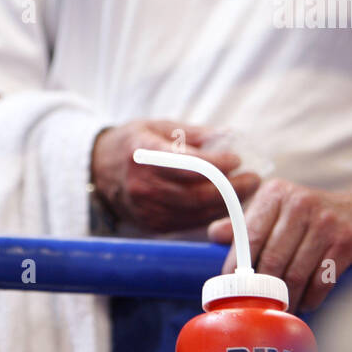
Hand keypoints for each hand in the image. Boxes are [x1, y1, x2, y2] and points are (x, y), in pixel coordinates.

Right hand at [91, 120, 260, 233]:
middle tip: (253, 179)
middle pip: (196, 194)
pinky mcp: (152, 225)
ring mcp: (146, 208)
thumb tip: (230, 137)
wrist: (97, 171)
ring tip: (245, 190)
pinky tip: (225, 203)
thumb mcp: (157, 126)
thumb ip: (193, 133)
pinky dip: (211, 214)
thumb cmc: (132, 143)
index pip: (187, 164)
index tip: (237, 159)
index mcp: (141, 153)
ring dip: (227, 203)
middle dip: (231, 188)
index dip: (217, 164)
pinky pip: (189, 223)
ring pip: (196, 212)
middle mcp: (141, 184)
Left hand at [207, 179, 351, 310]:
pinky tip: (306, 303)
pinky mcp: (348, 241)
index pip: (249, 236)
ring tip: (280, 310)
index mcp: (276, 194)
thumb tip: (214, 235)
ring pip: (296, 273)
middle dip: (262, 289)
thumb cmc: (311, 215)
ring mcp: (326, 222)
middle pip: (271, 258)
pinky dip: (311, 297)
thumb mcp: (277, 210)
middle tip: (256, 307)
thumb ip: (246, 223)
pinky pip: (322, 280)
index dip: (237, 267)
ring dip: (287, 298)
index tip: (231, 288)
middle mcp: (300, 203)